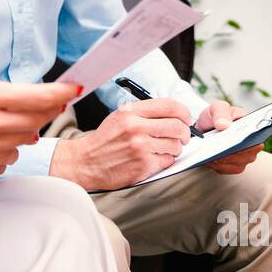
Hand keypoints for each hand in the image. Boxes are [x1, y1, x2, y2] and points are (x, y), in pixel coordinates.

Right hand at [0, 73, 79, 179]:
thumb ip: (4, 93)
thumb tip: (33, 102)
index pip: (38, 97)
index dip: (62, 93)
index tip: (74, 89)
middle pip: (38, 120)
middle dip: (45, 110)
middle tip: (43, 103)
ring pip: (26, 140)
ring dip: (22, 130)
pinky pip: (10, 158)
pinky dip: (6, 148)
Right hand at [50, 98, 191, 190]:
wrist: (86, 162)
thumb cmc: (105, 140)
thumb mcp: (120, 116)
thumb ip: (145, 112)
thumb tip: (175, 114)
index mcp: (131, 111)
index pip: (170, 106)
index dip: (184, 113)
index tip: (185, 119)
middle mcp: (136, 127)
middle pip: (178, 126)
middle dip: (185, 133)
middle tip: (182, 137)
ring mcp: (140, 147)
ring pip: (176, 145)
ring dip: (174, 148)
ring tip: (162, 149)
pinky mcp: (143, 165)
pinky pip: (168, 161)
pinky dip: (165, 160)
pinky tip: (153, 159)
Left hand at [195, 100, 263, 174]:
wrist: (206, 127)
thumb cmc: (216, 117)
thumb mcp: (217, 108)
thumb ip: (221, 112)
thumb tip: (224, 125)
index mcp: (253, 128)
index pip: (255, 139)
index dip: (244, 142)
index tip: (231, 141)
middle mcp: (254, 145)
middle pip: (245, 154)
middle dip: (229, 152)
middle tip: (214, 147)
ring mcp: (246, 157)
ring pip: (235, 163)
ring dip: (221, 159)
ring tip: (208, 152)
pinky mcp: (235, 167)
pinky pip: (226, 169)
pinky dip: (216, 165)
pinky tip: (209, 158)